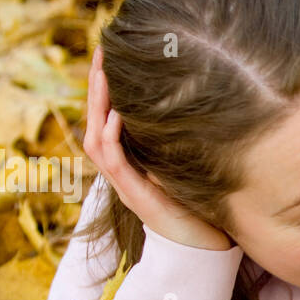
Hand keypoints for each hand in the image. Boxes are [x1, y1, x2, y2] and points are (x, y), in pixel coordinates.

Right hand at [84, 44, 234, 251]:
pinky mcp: (136, 197)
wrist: (204, 248)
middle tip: (101, 51)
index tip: (109, 55)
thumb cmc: (198, 207)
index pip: (107, 120)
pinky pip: (115, 164)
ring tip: (103, 75)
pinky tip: (117, 115)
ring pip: (97, 141)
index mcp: (131, 164)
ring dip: (98, 107)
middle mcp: (123, 173)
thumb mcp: (185, 166)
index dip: (105, 90)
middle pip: (95, 124)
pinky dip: (112, 138)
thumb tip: (190, 106)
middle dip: (96, 88)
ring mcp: (126, 185)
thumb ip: (178, 142)